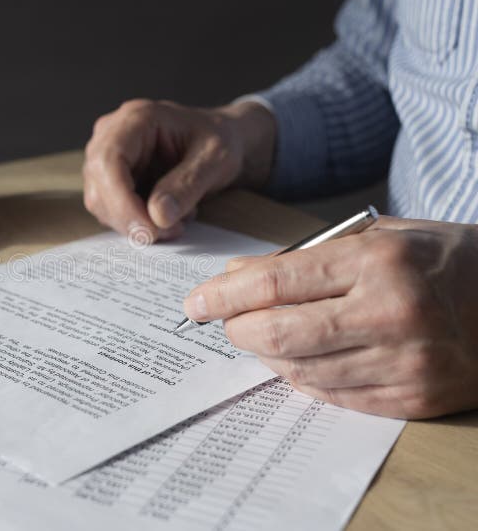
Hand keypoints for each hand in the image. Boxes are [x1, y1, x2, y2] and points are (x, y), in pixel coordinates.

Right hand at [83, 99, 274, 241]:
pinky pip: (111, 211)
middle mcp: (111, 135)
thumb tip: (157, 216)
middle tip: (172, 231)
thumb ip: (187, 185)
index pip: (109, 161)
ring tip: (178, 217)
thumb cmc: (218, 140)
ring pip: (101, 204)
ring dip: (136, 223)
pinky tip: (167, 215)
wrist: (219, 142)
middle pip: (99, 186)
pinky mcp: (109, 180)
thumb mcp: (216, 159)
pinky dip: (137, 223)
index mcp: (136, 118)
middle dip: (132, 219)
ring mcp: (106, 158)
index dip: (121, 202)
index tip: (148, 231)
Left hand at [183, 217, 477, 418]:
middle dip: (235, 329)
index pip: (275, 283)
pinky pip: (331, 396)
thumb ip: (304, 258)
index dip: (224, 295)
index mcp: (378, 262)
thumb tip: (237, 277)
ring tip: (262, 334)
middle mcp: (390, 314)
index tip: (195, 302)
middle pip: (277, 333)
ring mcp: (404, 364)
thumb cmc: (440, 260)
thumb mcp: (376, 237)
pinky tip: (298, 358)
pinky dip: (301, 376)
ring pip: (299, 370)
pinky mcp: (412, 399)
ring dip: (266, 354)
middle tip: (223, 321)